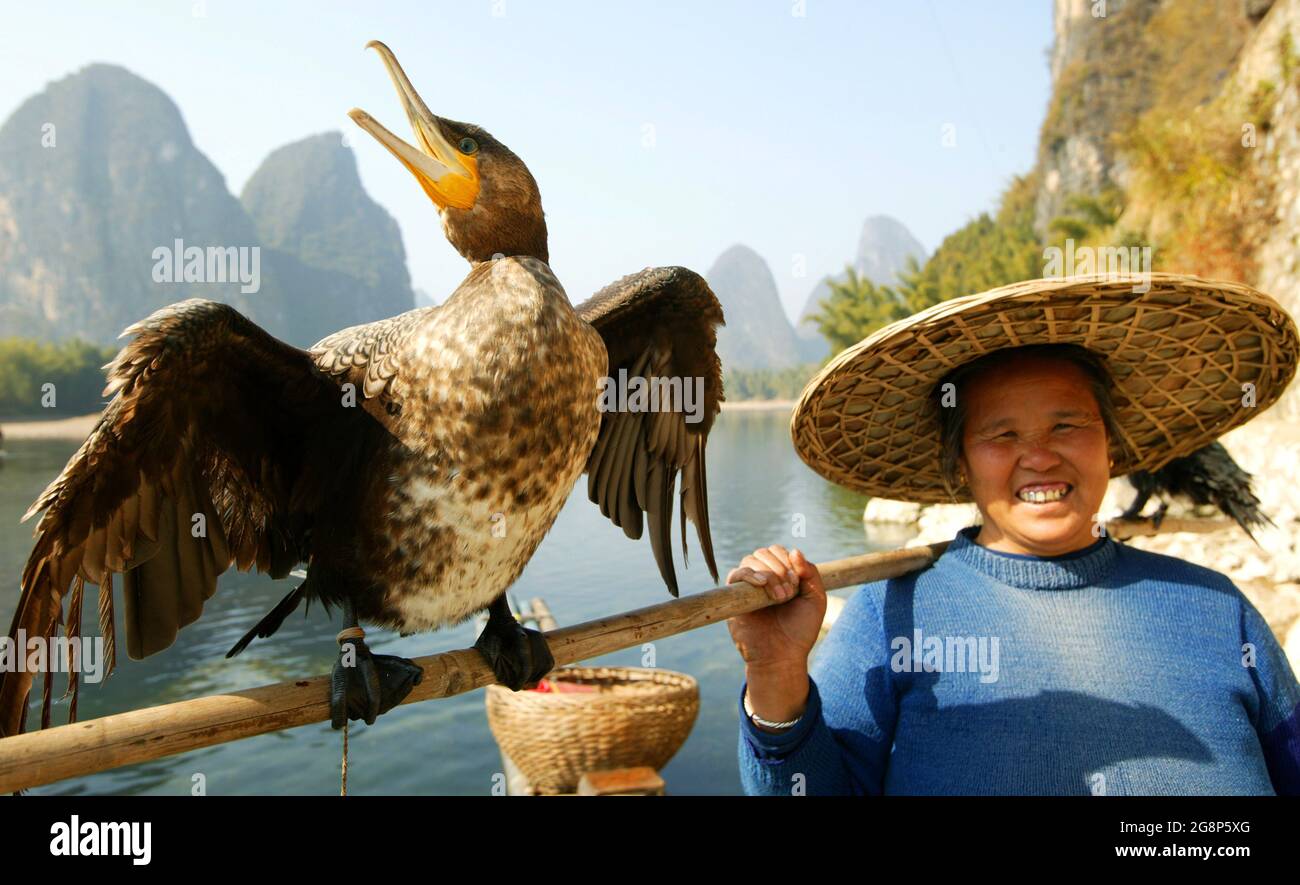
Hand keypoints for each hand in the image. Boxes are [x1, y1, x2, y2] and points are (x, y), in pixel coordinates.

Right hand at [725, 545, 826, 723]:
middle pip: (764, 552)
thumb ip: (810, 573)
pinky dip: (749, 575)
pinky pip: (735, 575)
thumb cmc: (799, 631)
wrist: (782, 656)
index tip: (798, 582)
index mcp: (781, 576)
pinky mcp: (735, 598)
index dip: (788, 560)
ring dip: (768, 573)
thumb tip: (795, 550)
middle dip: (779, 567)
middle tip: (789, 592)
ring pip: (750, 560)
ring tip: (779, 597)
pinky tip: (761, 584)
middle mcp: (763, 579)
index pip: (779, 552)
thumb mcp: (815, 600)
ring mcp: (748, 588)